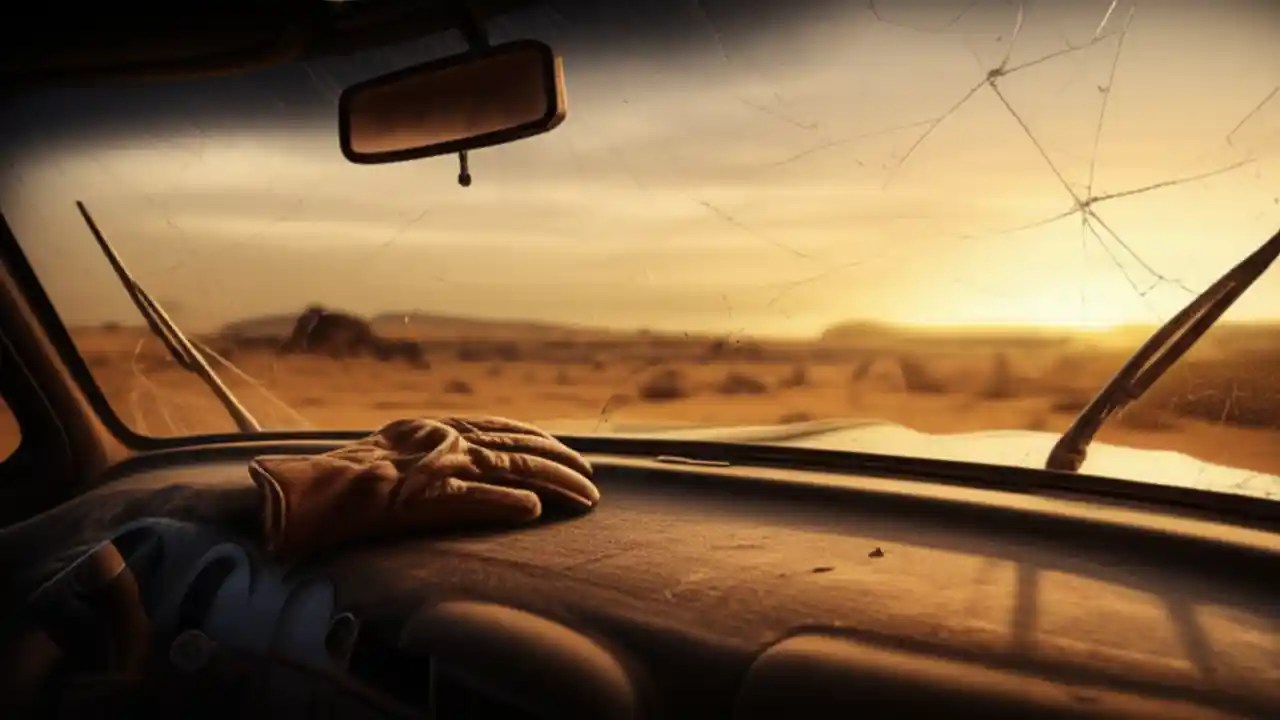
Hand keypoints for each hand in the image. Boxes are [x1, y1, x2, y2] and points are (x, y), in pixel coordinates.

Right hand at [248, 416, 597, 560]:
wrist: (316, 490)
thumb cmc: (352, 475)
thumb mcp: (400, 446)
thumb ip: (437, 449)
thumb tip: (469, 459)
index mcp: (442, 428)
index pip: (506, 428)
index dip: (543, 440)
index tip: (569, 454)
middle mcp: (449, 441)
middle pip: (522, 447)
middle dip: (564, 463)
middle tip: (593, 482)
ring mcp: (442, 468)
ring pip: (515, 469)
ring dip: (556, 484)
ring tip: (586, 499)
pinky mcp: (430, 497)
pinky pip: (477, 498)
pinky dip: (508, 503)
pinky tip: (534, 512)